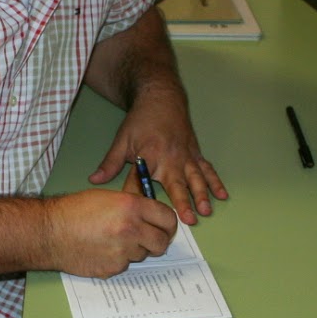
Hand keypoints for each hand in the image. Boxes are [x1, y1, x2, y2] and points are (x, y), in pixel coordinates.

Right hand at [45, 189, 178, 277]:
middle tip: (146, 237)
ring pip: (143, 254)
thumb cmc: (74, 210)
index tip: (163, 226)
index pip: (168, 219)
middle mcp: (132, 229)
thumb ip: (133, 204)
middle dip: (157, 240)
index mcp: (132, 206)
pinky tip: (101, 250)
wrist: (49, 232)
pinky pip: (125, 265)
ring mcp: (123, 251)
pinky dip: (118, 260)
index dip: (167, 223)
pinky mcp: (113, 268)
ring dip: (134, 249)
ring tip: (112, 240)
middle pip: (162, 242)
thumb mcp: (107, 197)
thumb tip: (151, 210)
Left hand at [87, 95, 227, 224]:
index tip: (139, 212)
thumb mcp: (122, 140)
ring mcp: (186, 156)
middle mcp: (171, 157)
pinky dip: (215, 182)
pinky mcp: (196, 153)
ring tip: (206, 211)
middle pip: (176, 183)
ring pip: (196, 178)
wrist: (161, 98)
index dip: (139, 196)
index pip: (142, 181)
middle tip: (188, 219)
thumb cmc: (140, 120)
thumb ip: (110, 163)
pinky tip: (222, 195)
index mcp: (149, 155)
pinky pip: (207, 169)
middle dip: (182, 202)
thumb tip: (94, 181)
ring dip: (202, 195)